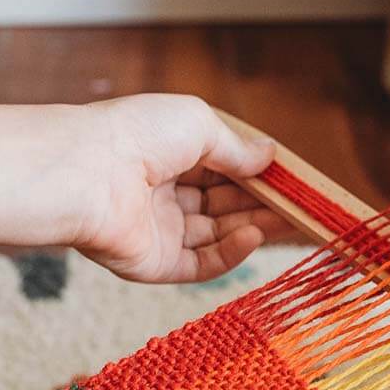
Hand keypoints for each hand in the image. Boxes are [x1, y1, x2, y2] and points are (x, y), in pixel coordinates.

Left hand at [76, 94, 295, 282]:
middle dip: (263, 203)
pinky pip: (202, 263)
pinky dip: (232, 252)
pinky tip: (254, 236)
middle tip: (302, 205)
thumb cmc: (136, 134)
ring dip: (256, 226)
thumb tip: (270, 157)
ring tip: (291, 219)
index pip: (222, 169)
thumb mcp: (199, 125)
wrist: (88, 172)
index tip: (291, 180)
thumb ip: (236, 148)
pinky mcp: (157, 264)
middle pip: (224, 204)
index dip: (257, 174)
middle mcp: (163, 193)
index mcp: (167, 155)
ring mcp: (161, 230)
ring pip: (219, 234)